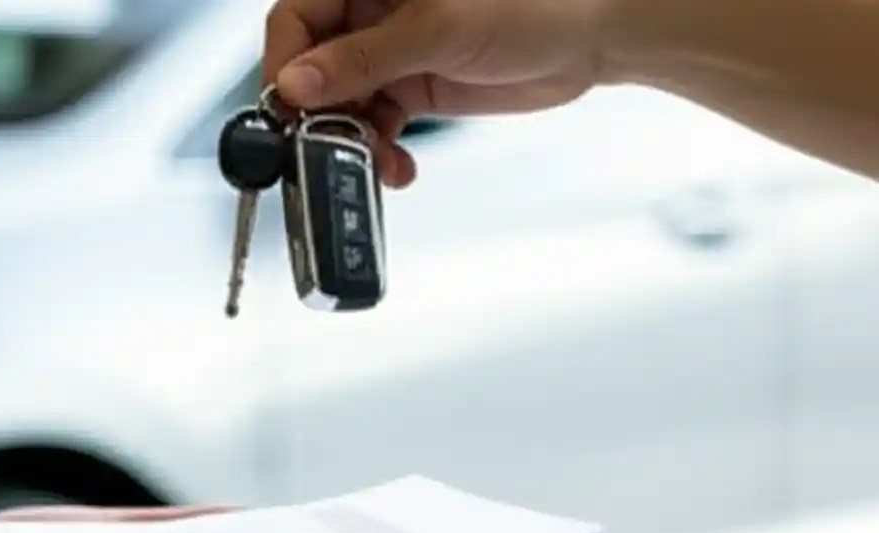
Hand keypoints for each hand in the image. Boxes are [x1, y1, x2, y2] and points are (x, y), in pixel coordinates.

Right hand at [264, 0, 616, 186]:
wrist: (592, 35)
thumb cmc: (531, 1)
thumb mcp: (438, 29)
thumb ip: (362, 59)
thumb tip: (296, 84)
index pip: (296, 18)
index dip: (286, 64)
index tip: (290, 108)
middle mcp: (371, 11)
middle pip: (313, 66)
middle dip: (317, 114)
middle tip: (325, 150)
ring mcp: (391, 51)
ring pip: (341, 102)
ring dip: (349, 141)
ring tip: (371, 165)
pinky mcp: (413, 85)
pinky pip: (375, 123)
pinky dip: (379, 150)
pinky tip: (396, 169)